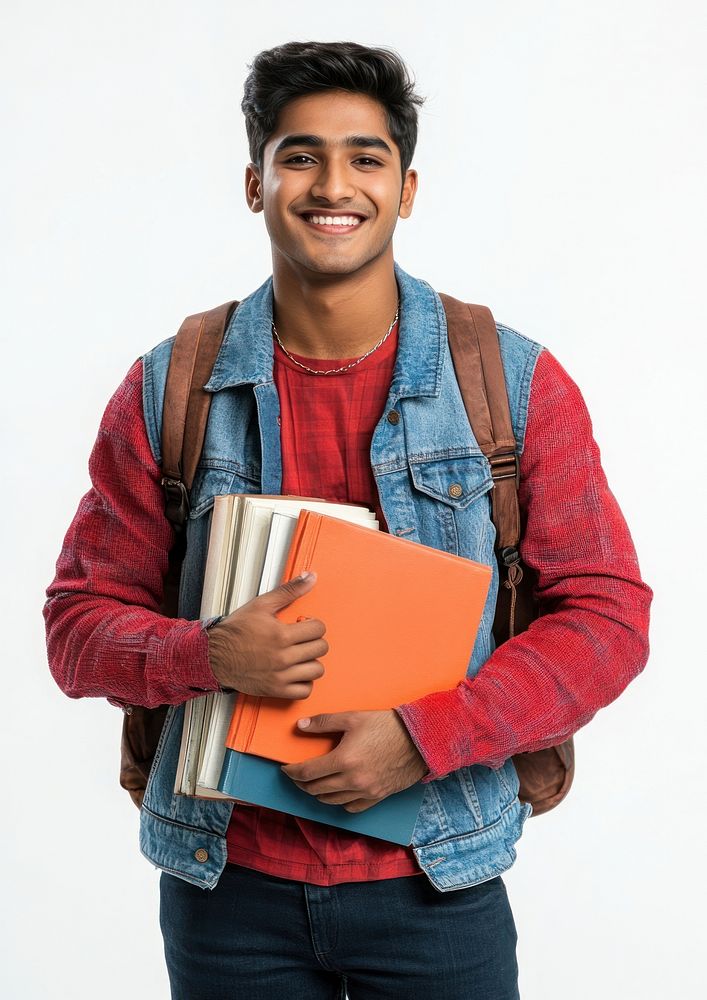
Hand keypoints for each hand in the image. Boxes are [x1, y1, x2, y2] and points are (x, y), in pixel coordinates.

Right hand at [206, 571, 327, 699]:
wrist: (214, 656)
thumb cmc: (236, 631)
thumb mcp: (262, 604)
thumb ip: (289, 591)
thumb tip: (310, 577)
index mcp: (281, 635)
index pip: (319, 629)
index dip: (313, 624)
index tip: (304, 625)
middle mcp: (283, 657)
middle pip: (320, 649)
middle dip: (313, 641)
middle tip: (302, 639)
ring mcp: (280, 676)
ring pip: (317, 670)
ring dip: (311, 661)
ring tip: (299, 655)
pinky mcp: (276, 690)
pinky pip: (305, 690)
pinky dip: (304, 682)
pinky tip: (295, 672)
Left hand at [280, 709, 428, 812]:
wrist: (419, 739)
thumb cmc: (386, 725)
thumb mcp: (352, 717)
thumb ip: (324, 722)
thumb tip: (300, 726)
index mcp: (343, 760)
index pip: (307, 773)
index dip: (292, 772)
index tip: (285, 768)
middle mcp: (352, 780)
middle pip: (316, 789)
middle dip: (301, 782)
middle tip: (296, 775)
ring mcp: (365, 791)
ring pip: (331, 801)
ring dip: (317, 793)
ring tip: (313, 783)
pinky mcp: (377, 797)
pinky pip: (351, 807)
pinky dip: (339, 802)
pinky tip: (336, 793)